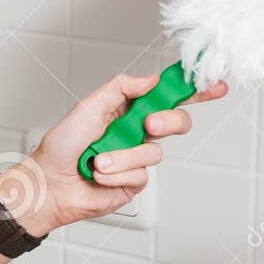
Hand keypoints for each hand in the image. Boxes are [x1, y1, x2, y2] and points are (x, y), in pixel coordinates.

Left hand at [0, 70, 229, 236]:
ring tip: (97, 161)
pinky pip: (141, 175)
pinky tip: (98, 175)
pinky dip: (116, 174)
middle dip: (169, 122)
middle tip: (149, 125)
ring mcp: (137, 158)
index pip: (166, 96)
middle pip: (176, 122)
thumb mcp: (88, 108)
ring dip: (121, 157)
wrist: (49, 183)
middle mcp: (136, 133)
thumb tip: (151, 79)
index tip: (214, 84)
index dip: (193, 90)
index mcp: (127, 111)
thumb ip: (120, 89)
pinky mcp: (135, 181)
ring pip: (153, 153)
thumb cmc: (61, 147)